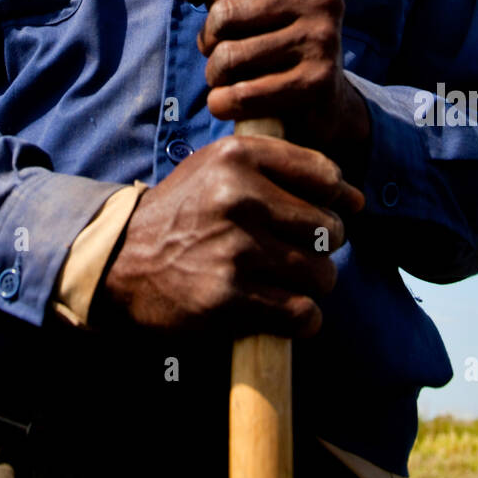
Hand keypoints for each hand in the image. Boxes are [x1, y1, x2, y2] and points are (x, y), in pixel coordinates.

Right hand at [93, 134, 363, 337]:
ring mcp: (235, 249)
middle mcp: (238, 197)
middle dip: (323, 247)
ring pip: (321, 274)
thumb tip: (356, 198)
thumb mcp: (219, 168)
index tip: (326, 214)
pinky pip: (301, 314)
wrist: (120, 261)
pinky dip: (301, 320)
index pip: (325, 175)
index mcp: (238, 157)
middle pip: (329, 228)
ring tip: (284, 282)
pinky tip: (281, 312)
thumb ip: (280, 169)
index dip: (337, 200)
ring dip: (311, 286)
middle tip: (295, 253)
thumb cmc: (184, 212)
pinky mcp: (229, 298)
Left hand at [163, 0, 370, 176]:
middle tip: (222, 54)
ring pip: (229, 57)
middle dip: (210, 40)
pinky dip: (222, 103)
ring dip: (214, 74)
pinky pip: (242, 94)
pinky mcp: (318, 84)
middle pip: (225, 14)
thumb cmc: (275, 37)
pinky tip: (227, 103)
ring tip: (226, 78)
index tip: (225, 12)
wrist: (323, 102)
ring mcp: (324, 40)